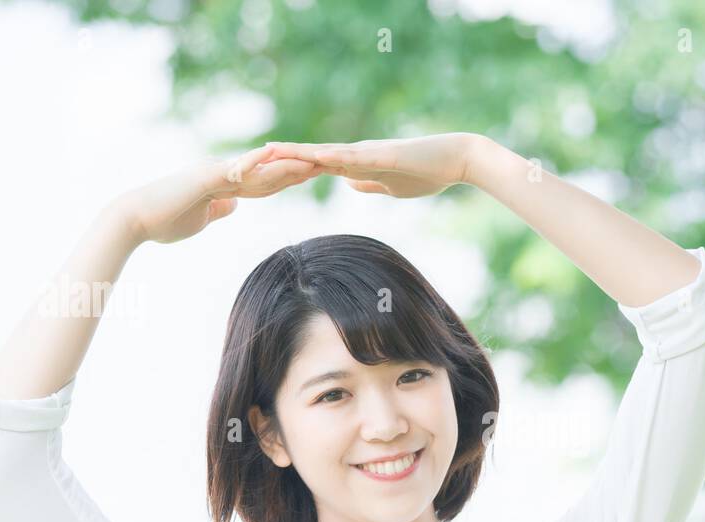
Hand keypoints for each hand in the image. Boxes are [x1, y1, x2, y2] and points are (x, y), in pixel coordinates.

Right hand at [112, 145, 324, 244]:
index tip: (312, 176)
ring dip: (286, 164)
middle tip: (326, 163)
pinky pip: (236, 169)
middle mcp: (222, 173)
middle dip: (296, 170)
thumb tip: (234, 206)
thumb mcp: (202, 219)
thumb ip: (218, 209)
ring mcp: (214, 173)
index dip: (288, 179)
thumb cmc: (164, 221)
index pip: (264, 183)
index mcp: (223, 185)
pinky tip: (275, 155)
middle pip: (268, 172)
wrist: (135, 219)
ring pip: (258, 169)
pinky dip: (255, 161)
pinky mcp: (205, 177)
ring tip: (314, 160)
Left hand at [259, 133, 485, 198]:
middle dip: (280, 159)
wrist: (456, 160)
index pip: (315, 166)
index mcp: (357, 163)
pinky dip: (328, 157)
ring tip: (264, 153)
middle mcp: (356, 153)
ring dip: (294, 153)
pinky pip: (349, 157)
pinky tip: (310, 157)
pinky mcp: (382, 155)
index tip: (263, 173)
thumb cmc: (428, 172)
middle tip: (248, 160)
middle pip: (310, 156)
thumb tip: (349, 184)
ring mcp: (367, 152)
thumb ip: (369, 183)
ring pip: (322, 152)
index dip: (289, 169)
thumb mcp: (391, 186)